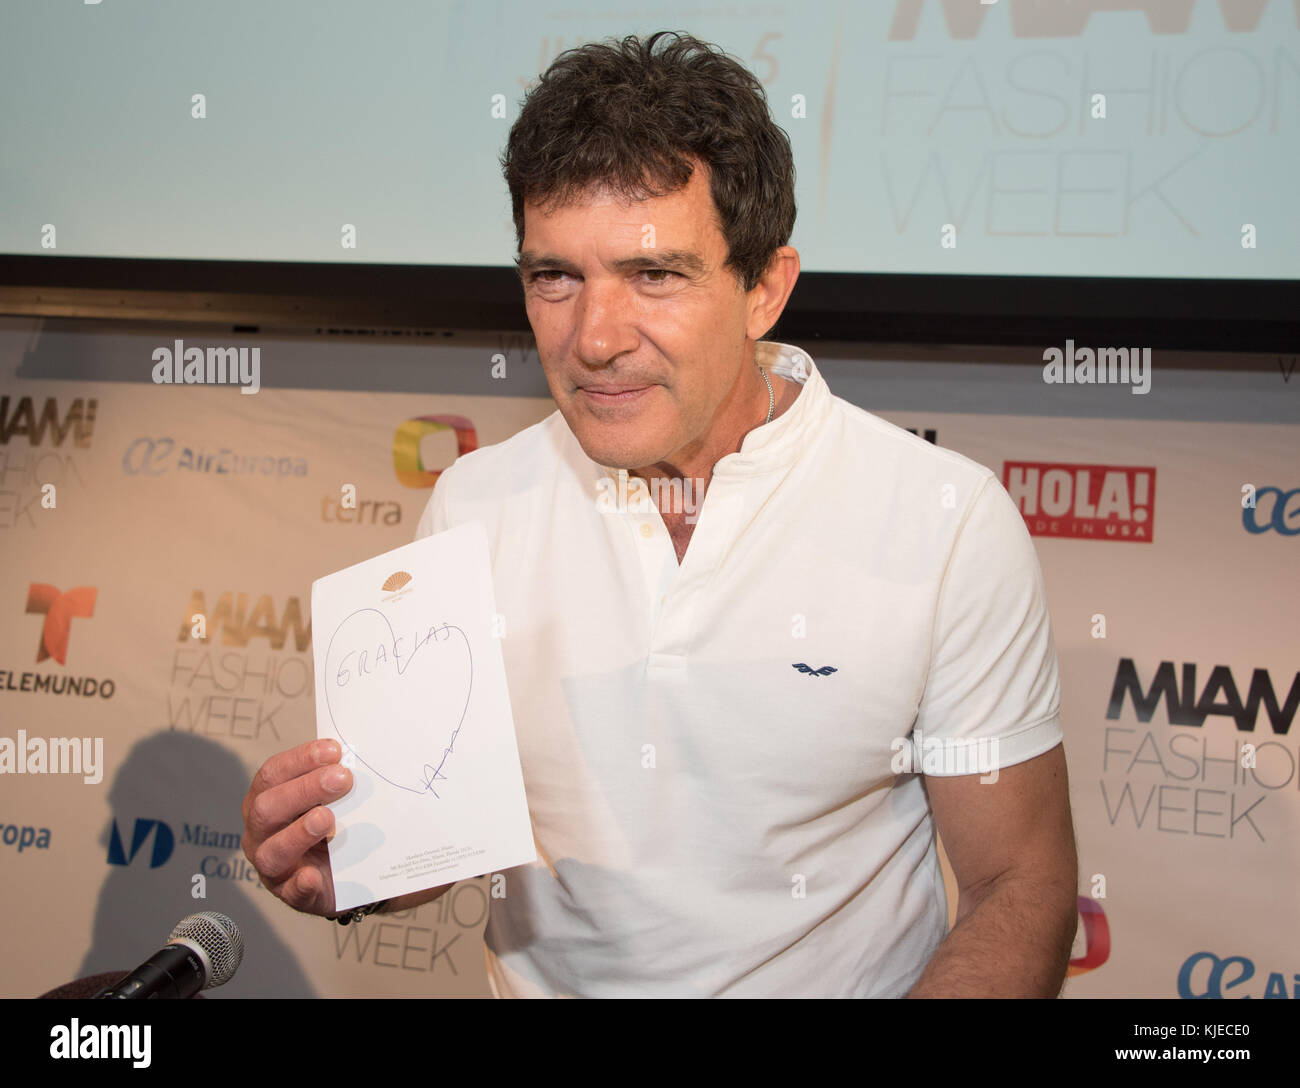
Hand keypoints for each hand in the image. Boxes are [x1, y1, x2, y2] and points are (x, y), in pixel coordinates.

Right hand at [241, 738, 351, 917]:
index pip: (272, 774)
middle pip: (267, 808)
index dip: (301, 759)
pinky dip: (301, 884)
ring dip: (299, 832)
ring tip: (326, 819)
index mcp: (265, 800)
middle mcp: (260, 833)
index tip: (334, 750)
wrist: (347, 872)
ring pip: (272, 851)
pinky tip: (312, 875)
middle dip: (305, 790)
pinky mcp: (292, 895)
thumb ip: (334, 780)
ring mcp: (272, 867)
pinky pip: (292, 892)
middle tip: (342, 779)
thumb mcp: (331, 799)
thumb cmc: (333, 825)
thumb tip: (354, 758)